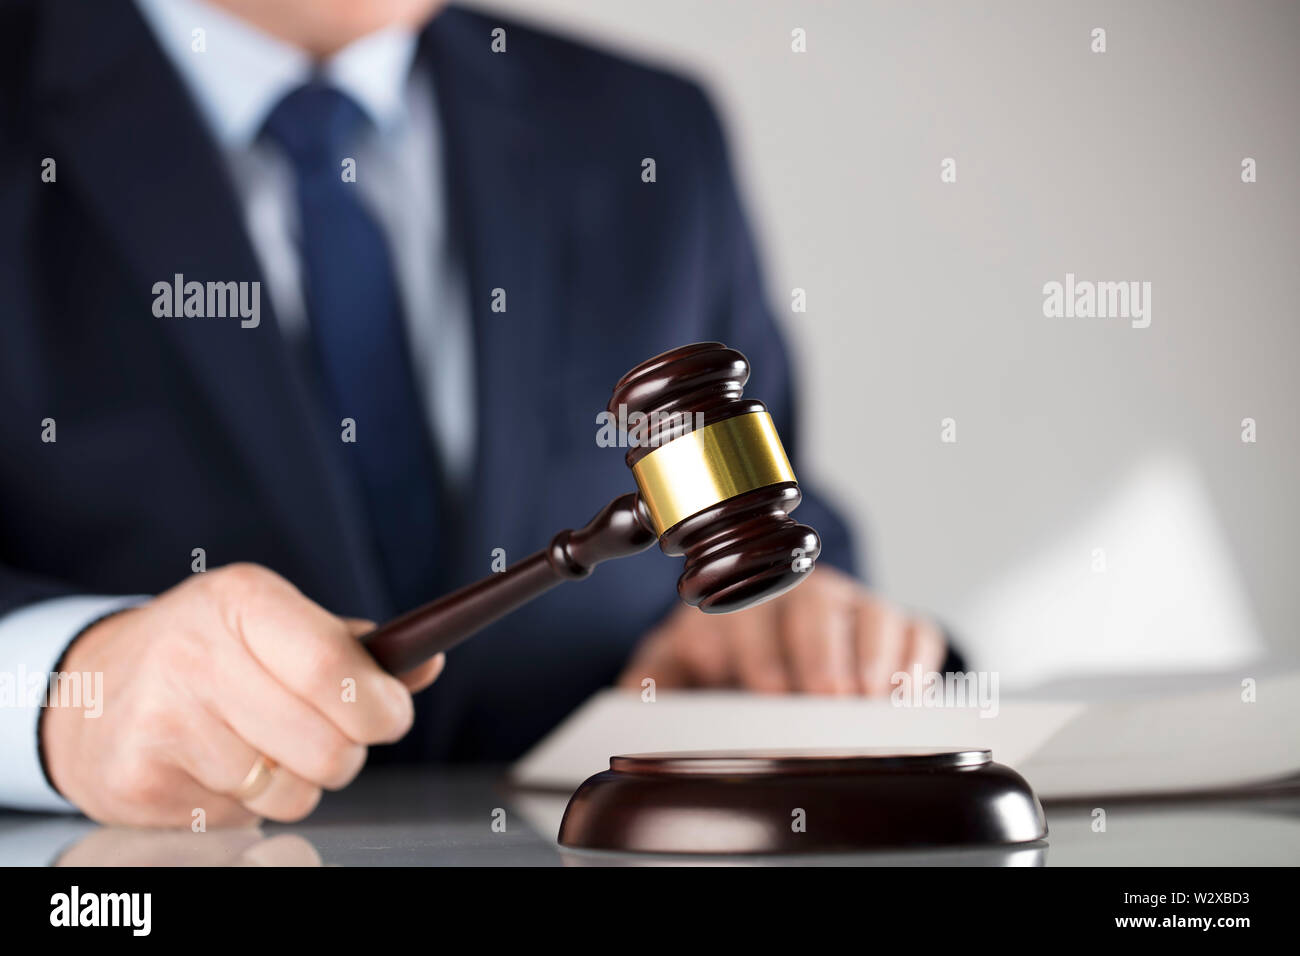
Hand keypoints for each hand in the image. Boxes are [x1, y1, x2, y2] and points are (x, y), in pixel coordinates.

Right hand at [41, 563, 442, 826]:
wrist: (89, 691)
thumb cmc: (209, 653)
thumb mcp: (276, 624)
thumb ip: (353, 648)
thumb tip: (429, 661)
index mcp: (242, 600)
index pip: (333, 667)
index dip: (380, 705)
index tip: (392, 717)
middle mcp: (195, 655)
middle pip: (325, 744)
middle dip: (347, 755)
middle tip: (332, 740)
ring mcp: (162, 720)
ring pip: (290, 791)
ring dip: (296, 782)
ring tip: (262, 748)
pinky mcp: (139, 781)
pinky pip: (243, 817)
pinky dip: (247, 803)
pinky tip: (215, 767)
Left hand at [617, 565, 944, 695]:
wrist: (763, 650)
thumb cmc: (719, 664)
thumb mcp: (674, 670)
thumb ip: (650, 682)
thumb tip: (627, 702)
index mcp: (735, 601)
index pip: (745, 612)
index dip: (757, 648)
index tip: (765, 688)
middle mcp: (794, 594)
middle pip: (812, 605)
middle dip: (818, 652)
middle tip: (824, 696)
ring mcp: (847, 606)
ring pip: (868, 611)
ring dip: (871, 655)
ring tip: (868, 697)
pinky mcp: (890, 625)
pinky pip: (914, 629)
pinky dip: (915, 660)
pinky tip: (904, 695)